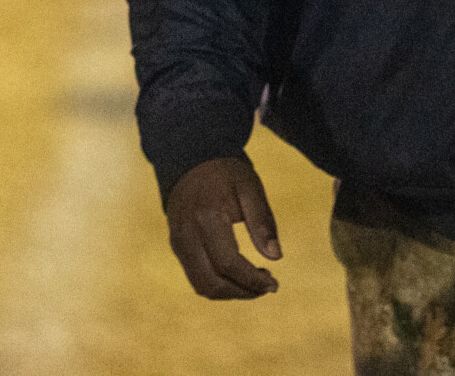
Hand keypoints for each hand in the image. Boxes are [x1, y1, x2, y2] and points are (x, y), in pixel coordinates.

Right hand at [165, 155, 282, 299]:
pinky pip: (195, 277)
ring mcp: (178, 242)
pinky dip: (218, 284)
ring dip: (230, 293)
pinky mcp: (177, 246)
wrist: (192, 160)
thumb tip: (276, 257)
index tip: (274, 284)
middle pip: (211, 282)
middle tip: (267, 287)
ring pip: (200, 285)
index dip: (252, 280)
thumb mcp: (250, 188)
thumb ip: (262, 222)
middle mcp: (187, 234)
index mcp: (206, 217)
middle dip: (242, 292)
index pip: (228, 263)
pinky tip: (239, 276)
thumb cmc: (226, 173)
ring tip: (255, 284)